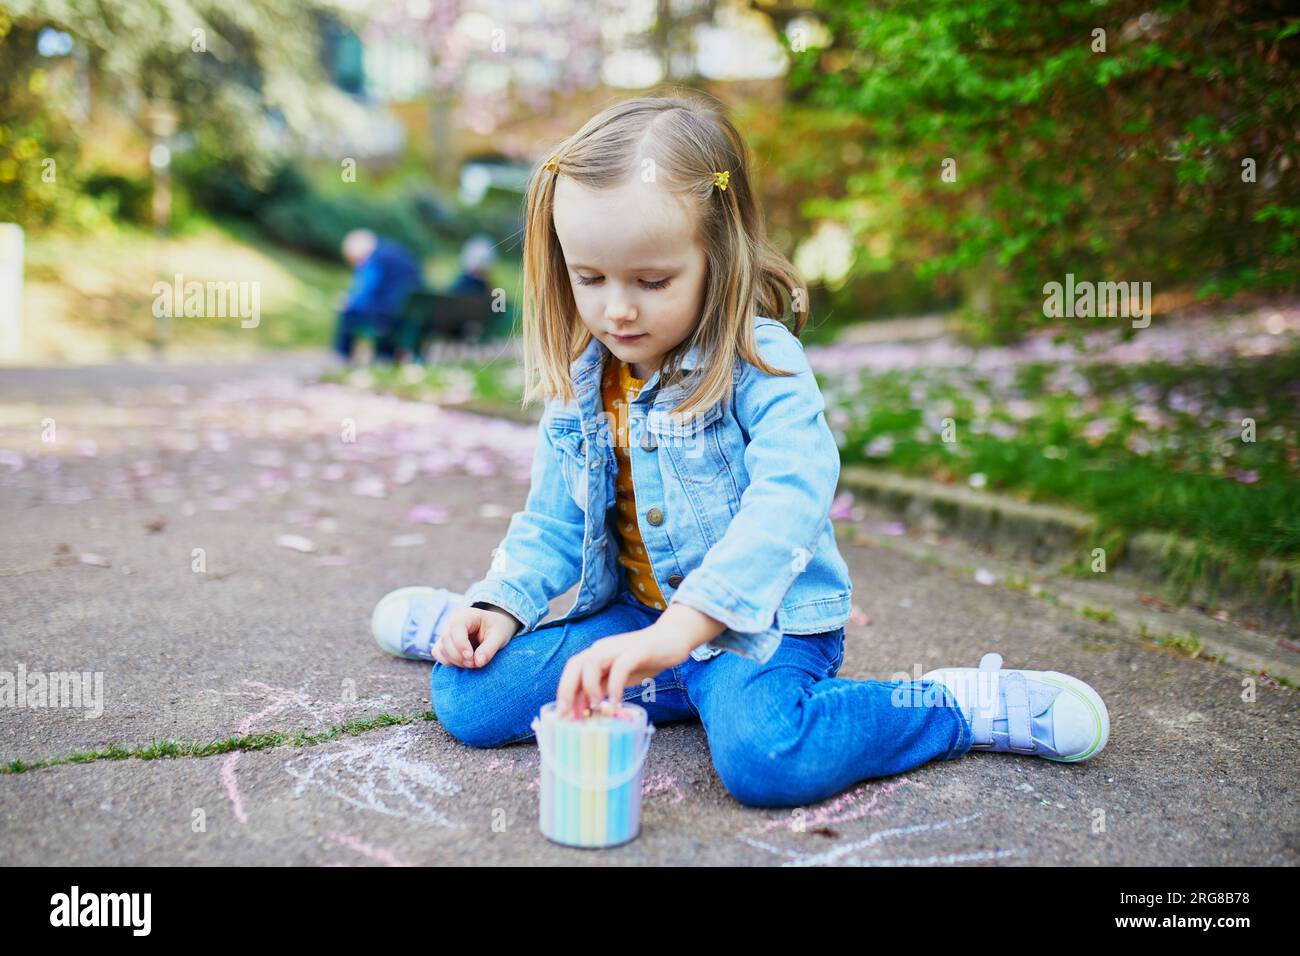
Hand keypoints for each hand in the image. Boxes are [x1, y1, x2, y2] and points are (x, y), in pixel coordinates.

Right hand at [434, 604, 519, 667]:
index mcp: (467, 615)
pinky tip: (462, 663)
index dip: (461, 644)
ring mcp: (446, 633)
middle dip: (459, 656)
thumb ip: (489, 649)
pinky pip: (438, 653)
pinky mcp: (444, 644)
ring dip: (455, 661)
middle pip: (446, 640)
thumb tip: (478, 662)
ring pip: (441, 649)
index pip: (456, 627)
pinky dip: (448, 662)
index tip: (471, 658)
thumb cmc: (498, 629)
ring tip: (472, 663)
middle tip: (475, 664)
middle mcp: (452, 622)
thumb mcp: (499, 636)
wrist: (494, 628)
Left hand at [556, 624, 694, 719]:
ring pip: (592, 662)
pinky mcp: (638, 650)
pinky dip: (615, 685)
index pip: (572, 671)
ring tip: (596, 707)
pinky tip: (617, 702)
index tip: (563, 717)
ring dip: (590, 687)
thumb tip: (586, 707)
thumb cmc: (645, 659)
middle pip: (575, 665)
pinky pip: (621, 666)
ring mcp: (619, 648)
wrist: (672, 638)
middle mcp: (603, 649)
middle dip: (568, 690)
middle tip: (570, 715)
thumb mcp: (619, 677)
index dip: (564, 692)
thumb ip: (603, 687)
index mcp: (597, 654)